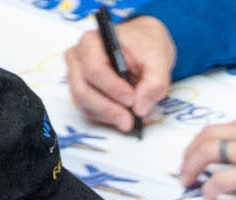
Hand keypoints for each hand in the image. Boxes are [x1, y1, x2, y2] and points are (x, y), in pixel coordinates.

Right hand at [64, 15, 173, 130]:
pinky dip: (105, 117)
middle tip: (129, 120)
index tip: (132, 100)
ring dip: (107, 116)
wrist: (143, 46)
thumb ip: (155, 83)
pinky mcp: (82, 91)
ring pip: (83, 103)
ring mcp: (77, 75)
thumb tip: (140, 109)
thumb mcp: (158, 60)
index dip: (112, 88)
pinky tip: (122, 116)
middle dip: (107, 109)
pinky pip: (88, 110)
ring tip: (129, 120)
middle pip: (82, 90)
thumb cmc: (146, 46)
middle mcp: (78, 58)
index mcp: (92, 42)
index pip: (94, 69)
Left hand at [181, 116, 235, 199]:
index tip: (201, 152)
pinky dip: (208, 188)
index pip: (225, 127)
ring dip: (191, 167)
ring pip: (207, 152)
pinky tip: (207, 197)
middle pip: (207, 135)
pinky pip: (220, 179)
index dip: (206, 140)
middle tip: (186, 167)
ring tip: (188, 181)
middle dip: (190, 151)